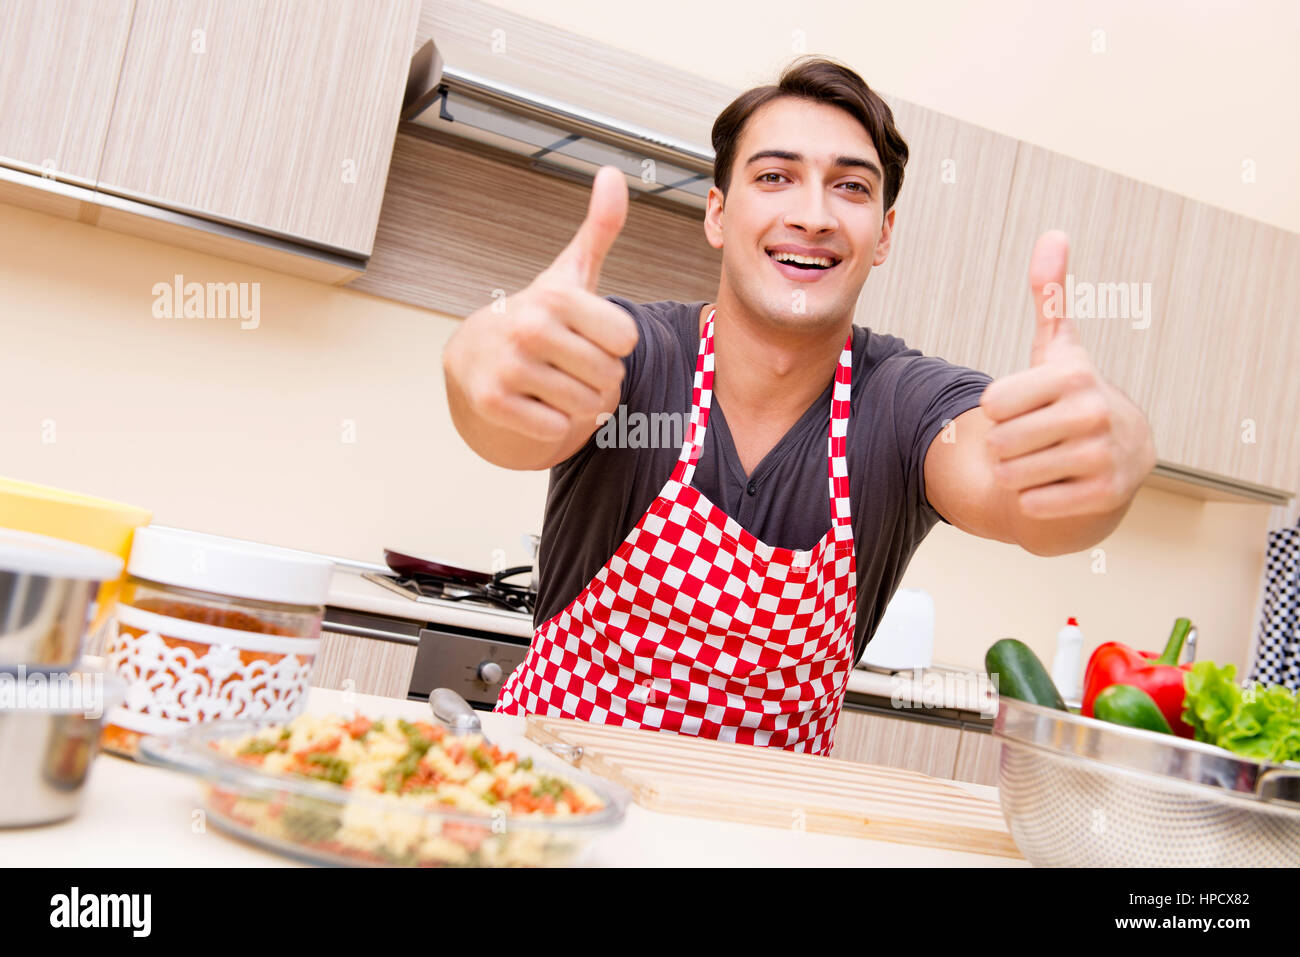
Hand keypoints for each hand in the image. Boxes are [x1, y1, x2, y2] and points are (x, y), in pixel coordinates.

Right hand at [446, 165, 638, 442]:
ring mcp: (509, 367)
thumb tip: (615, 173)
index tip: (586, 333)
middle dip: (598, 378)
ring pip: (586, 406)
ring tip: (553, 382)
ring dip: (578, 404)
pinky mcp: (494, 404)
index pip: (627, 341)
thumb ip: (600, 227)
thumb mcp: (571, 273)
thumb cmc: (538, 317)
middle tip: (569, 363)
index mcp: (557, 297)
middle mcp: (530, 328)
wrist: (474, 357)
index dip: (612, 343)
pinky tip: (532, 402)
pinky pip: (555, 430)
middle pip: (610, 377)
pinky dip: (552, 425)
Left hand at [978, 231, 1155, 519]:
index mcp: (1072, 376)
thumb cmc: (1073, 395)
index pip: (990, 404)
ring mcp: (1100, 457)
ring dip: (1016, 474)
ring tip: (1043, 459)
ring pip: (1011, 476)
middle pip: (998, 443)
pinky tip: (1058, 484)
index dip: (998, 410)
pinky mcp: (1102, 497)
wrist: (1121, 454)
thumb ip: (1049, 296)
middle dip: (1005, 445)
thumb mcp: (1059, 347)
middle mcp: (1092, 414)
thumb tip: (1053, 234)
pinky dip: (1033, 501)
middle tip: (1034, 437)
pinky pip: (1031, 506)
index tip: (1025, 404)